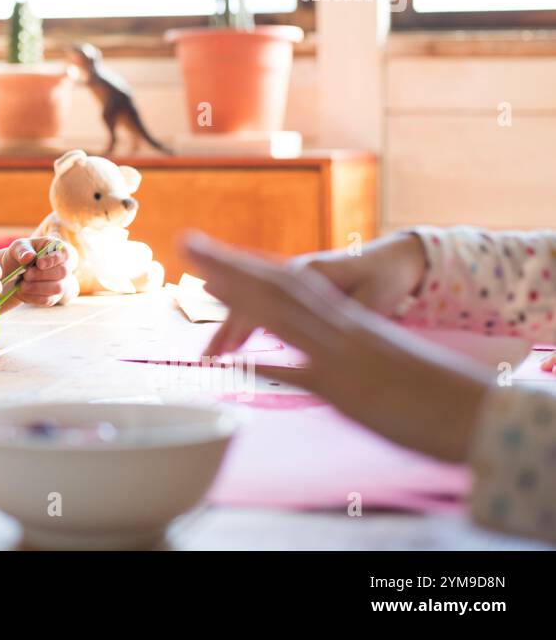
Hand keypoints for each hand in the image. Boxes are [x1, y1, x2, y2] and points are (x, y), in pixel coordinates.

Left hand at [0, 237, 71, 308]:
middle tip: (26, 274)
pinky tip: (22, 291)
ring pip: (57, 288)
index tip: (39, 263)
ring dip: (37, 287)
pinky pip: (47, 300)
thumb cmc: (18, 256)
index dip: (53, 260)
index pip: (65, 254)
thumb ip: (22, 250)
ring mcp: (60, 282)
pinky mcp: (53, 297)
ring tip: (22, 283)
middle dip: (41, 275)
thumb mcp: (17, 248)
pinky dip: (32, 296)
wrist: (12, 273)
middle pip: (63, 272)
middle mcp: (63, 266)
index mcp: (57, 248)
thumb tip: (29, 257)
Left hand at [182, 231, 490, 463]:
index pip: (282, 280)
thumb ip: (322, 342)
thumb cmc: (409, 380)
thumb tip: (285, 350)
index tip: (200, 252)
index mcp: (338, 313)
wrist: (464, 401)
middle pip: (274, 287)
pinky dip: (272, 364)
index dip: (240, 265)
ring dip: (240, 301)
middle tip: (182, 245)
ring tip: (200, 285)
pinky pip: (305, 371)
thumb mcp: (361, 349)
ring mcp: (340, 352)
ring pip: (284, 316)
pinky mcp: (348, 385)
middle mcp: (335, 324)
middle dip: (226, 266)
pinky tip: (238, 362)